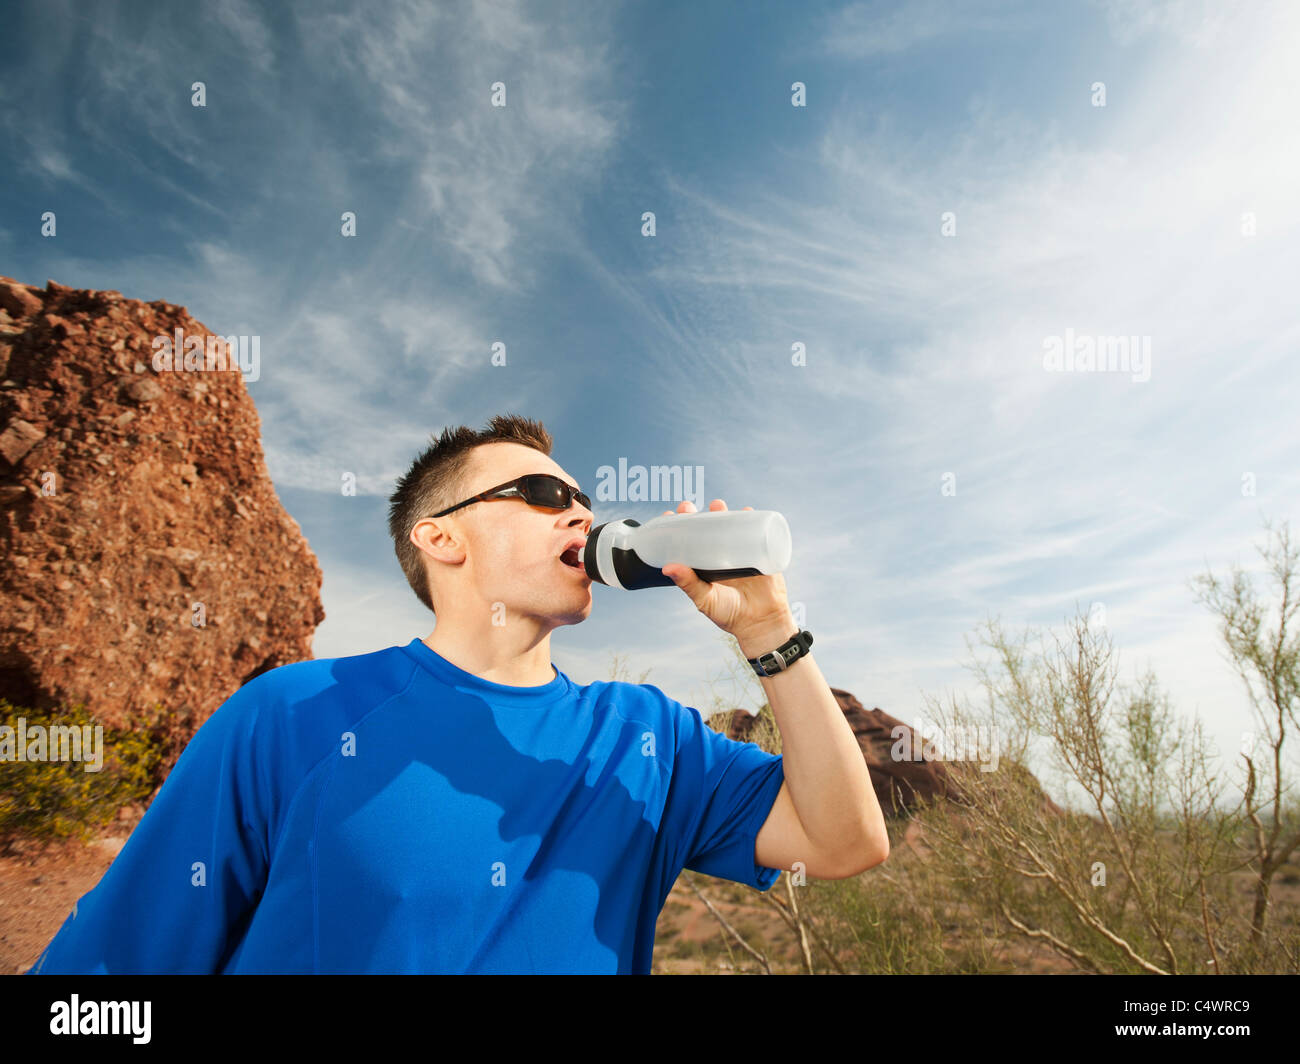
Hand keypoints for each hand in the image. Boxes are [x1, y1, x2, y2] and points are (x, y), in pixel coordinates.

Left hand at [659, 499, 796, 656]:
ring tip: (717, 505)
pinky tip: (745, 511)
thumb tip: (667, 567)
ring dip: (723, 511)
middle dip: (697, 514)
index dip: (678, 527)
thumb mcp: (704, 599)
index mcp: (703, 564)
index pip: (687, 541)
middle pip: (706, 528)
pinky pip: (756, 531)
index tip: (668, 516)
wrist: (762, 623)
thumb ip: (688, 584)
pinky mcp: (759, 552)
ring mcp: (740, 551)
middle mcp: (719, 554)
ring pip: (729, 525)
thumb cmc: (729, 614)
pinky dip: (751, 518)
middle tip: (688, 507)